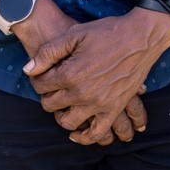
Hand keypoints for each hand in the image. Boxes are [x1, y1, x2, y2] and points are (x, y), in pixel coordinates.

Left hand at [25, 9, 169, 144]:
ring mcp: (99, 104)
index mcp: (70, 73)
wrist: (141, 36)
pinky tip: (77, 132)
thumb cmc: (107, 32)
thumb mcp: (74, 34)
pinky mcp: (114, 108)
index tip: (42, 74)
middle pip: (50, 105)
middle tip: (52, 87)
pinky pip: (96, 133)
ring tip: (63, 105)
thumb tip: (28, 70)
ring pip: (68, 122)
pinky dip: (84, 137)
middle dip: (47, 96)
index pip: (40, 85)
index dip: (37, 79)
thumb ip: (48, 53)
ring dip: (60, 115)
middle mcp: (82, 93)